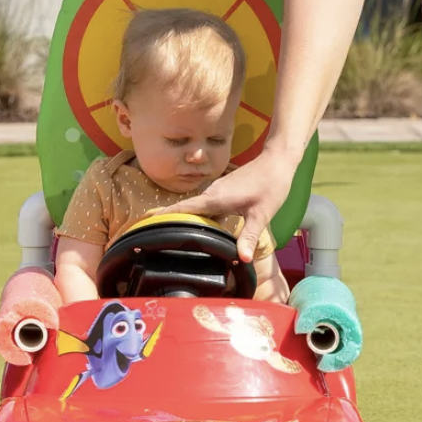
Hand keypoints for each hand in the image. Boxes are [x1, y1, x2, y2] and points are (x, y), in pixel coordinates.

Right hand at [168, 146, 298, 263]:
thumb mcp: (261, 214)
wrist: (277, 162)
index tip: (144, 222)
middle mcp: (211, 193)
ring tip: (179, 241)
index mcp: (215, 198)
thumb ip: (249, 236)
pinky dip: (204, 219)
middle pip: (186, 211)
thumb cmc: (270, 186)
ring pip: (198, 209)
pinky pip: (207, 207)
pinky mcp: (224, 191)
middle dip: (173, 224)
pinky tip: (208, 232)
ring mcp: (217, 190)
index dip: (163, 215)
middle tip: (158, 242)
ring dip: (189, 222)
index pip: (182, 208)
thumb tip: (241, 259)